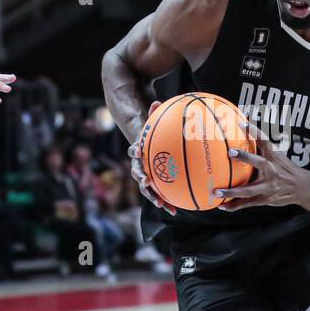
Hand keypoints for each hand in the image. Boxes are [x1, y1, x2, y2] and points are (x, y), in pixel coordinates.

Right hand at [128, 101, 176, 215]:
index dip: (135, 154)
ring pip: (148, 189)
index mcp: (137, 152)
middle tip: (147, 184)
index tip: (139, 156)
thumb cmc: (150, 131)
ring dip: (155, 198)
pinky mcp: (154, 183)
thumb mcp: (151, 121)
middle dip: (143, 182)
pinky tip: (176, 210)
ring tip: (164, 206)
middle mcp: (139, 165)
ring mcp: (146, 175)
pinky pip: (160, 193)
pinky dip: (166, 201)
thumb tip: (157, 100)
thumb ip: (153, 113)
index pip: (133, 153)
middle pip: (138, 175)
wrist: (143, 143)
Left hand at [215, 130, 309, 210]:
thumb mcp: (278, 156)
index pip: (265, 140)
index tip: (242, 123)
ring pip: (248, 190)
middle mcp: (272, 171)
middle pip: (258, 162)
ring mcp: (268, 187)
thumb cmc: (286, 170)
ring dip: (232, 192)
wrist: (302, 188)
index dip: (254, 131)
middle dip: (245, 156)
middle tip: (230, 152)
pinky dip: (235, 205)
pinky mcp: (266, 199)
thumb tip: (245, 133)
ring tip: (216, 192)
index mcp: (274, 158)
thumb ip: (264, 149)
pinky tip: (222, 205)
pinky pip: (248, 203)